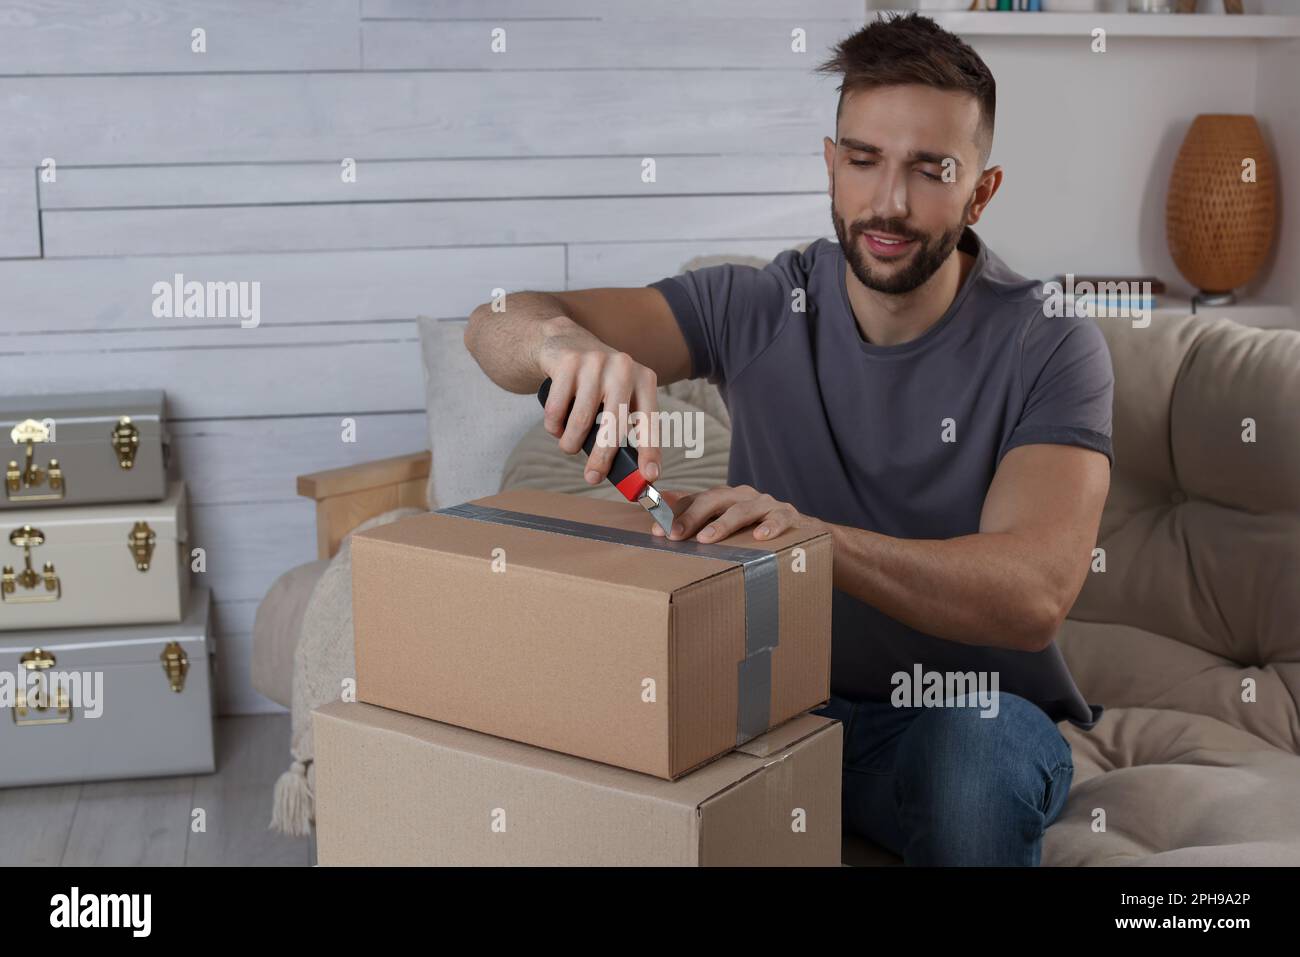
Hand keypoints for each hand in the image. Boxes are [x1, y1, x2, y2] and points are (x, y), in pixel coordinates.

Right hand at [535, 315, 660, 485]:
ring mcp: (595, 363)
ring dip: (570, 443)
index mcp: (644, 379)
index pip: (650, 421)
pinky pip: (557, 410)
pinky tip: (556, 426)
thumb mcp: (621, 395)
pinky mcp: (568, 363)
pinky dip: (554, 426)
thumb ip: (627, 427)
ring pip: (581, 422)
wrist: (566, 341)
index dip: (650, 451)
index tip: (650, 476)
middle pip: (613, 426)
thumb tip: (633, 474)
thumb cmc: (599, 382)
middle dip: (602, 458)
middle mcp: (624, 368)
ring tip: (568, 446)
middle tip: (593, 478)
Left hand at [651, 485, 826, 542]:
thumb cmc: (757, 535)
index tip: (657, 531)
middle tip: (675, 535)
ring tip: (707, 539)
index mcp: (724, 499)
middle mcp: (742, 496)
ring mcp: (766, 504)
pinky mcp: (789, 516)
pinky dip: (770, 526)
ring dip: (723, 524)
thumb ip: (698, 520)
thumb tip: (661, 512)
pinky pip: (779, 518)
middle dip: (692, 517)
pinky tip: (760, 537)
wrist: (806, 539)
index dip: (674, 514)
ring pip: (742, 509)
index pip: (694, 500)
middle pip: (714, 499)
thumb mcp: (728, 528)